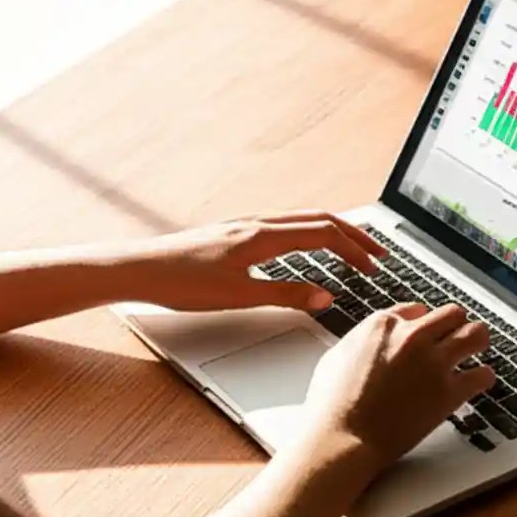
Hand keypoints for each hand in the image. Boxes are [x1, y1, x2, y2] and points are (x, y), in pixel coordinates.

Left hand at [131, 211, 385, 311]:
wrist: (139, 268)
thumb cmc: (181, 282)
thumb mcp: (238, 296)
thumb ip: (285, 295)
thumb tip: (323, 296)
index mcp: (263, 236)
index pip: (323, 234)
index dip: (354, 249)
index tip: (373, 266)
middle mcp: (257, 224)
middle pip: (318, 220)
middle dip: (352, 235)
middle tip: (377, 253)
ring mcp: (245, 225)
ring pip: (301, 220)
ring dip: (331, 232)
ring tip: (350, 248)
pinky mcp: (234, 233)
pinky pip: (284, 226)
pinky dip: (308, 234)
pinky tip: (305, 249)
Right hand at [303, 303, 494, 475]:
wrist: (342, 439)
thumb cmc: (332, 406)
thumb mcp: (337, 356)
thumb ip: (361, 341)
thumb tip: (371, 341)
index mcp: (382, 325)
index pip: (417, 309)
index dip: (423, 323)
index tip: (426, 334)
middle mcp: (412, 337)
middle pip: (452, 314)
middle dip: (454, 326)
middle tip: (456, 338)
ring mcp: (434, 363)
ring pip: (476, 333)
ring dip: (477, 341)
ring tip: (476, 350)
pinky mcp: (449, 392)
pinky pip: (483, 374)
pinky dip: (483, 377)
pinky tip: (476, 382)